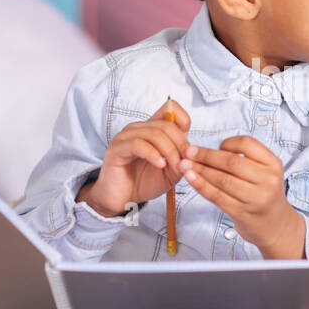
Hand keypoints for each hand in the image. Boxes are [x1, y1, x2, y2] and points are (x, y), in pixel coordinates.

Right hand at [80, 100, 190, 217]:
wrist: (123, 199)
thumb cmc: (145, 182)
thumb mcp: (170, 172)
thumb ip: (181, 160)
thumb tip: (191, 154)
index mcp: (152, 129)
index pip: (170, 109)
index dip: (183, 121)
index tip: (190, 146)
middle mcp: (139, 128)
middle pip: (166, 124)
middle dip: (180, 144)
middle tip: (185, 163)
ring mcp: (126, 136)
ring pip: (154, 133)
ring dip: (169, 151)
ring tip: (174, 167)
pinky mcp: (117, 148)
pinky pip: (138, 144)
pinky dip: (153, 154)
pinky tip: (160, 165)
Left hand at [180, 135, 304, 257]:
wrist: (274, 226)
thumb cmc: (263, 195)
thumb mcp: (264, 173)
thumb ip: (245, 160)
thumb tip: (210, 150)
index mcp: (273, 164)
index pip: (247, 144)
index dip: (228, 142)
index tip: (215, 146)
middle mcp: (267, 180)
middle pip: (232, 162)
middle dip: (206, 155)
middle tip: (189, 151)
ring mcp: (256, 198)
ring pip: (222, 179)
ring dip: (200, 170)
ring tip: (184, 164)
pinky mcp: (243, 212)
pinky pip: (217, 196)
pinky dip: (201, 186)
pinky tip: (190, 178)